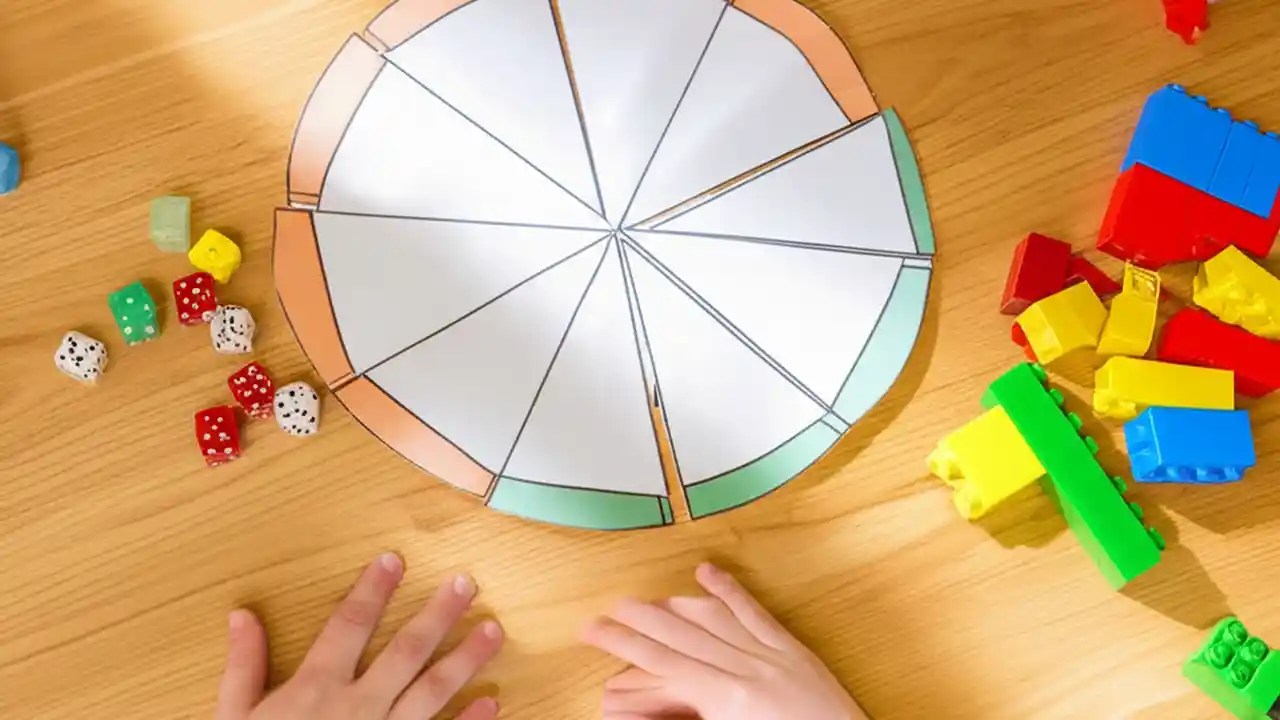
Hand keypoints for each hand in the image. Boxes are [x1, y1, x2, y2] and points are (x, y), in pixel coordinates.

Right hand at [216, 553, 503, 719]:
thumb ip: (244, 667)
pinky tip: (492, 702)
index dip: (372, 590)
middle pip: (405, 651)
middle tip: (465, 583)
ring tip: (494, 630)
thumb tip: (241, 616)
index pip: (349, 625)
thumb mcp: (234, 717)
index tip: (394, 559)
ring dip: (466, 659)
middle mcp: (357, 706)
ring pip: (432, 691)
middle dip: (438, 614)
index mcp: (316, 688)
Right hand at [583, 563, 866, 719]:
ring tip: (645, 598)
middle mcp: (744, 668)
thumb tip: (629, 711)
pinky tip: (708, 573)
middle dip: (637, 620)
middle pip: (677, 635)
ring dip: (674, 604)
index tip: (594, 629)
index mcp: (724, 698)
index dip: (621, 642)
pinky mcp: (792, 651)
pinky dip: (730, 590)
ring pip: (711, 618)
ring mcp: (770, 655)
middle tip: (607, 610)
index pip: (658, 660)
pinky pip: (756, 614)